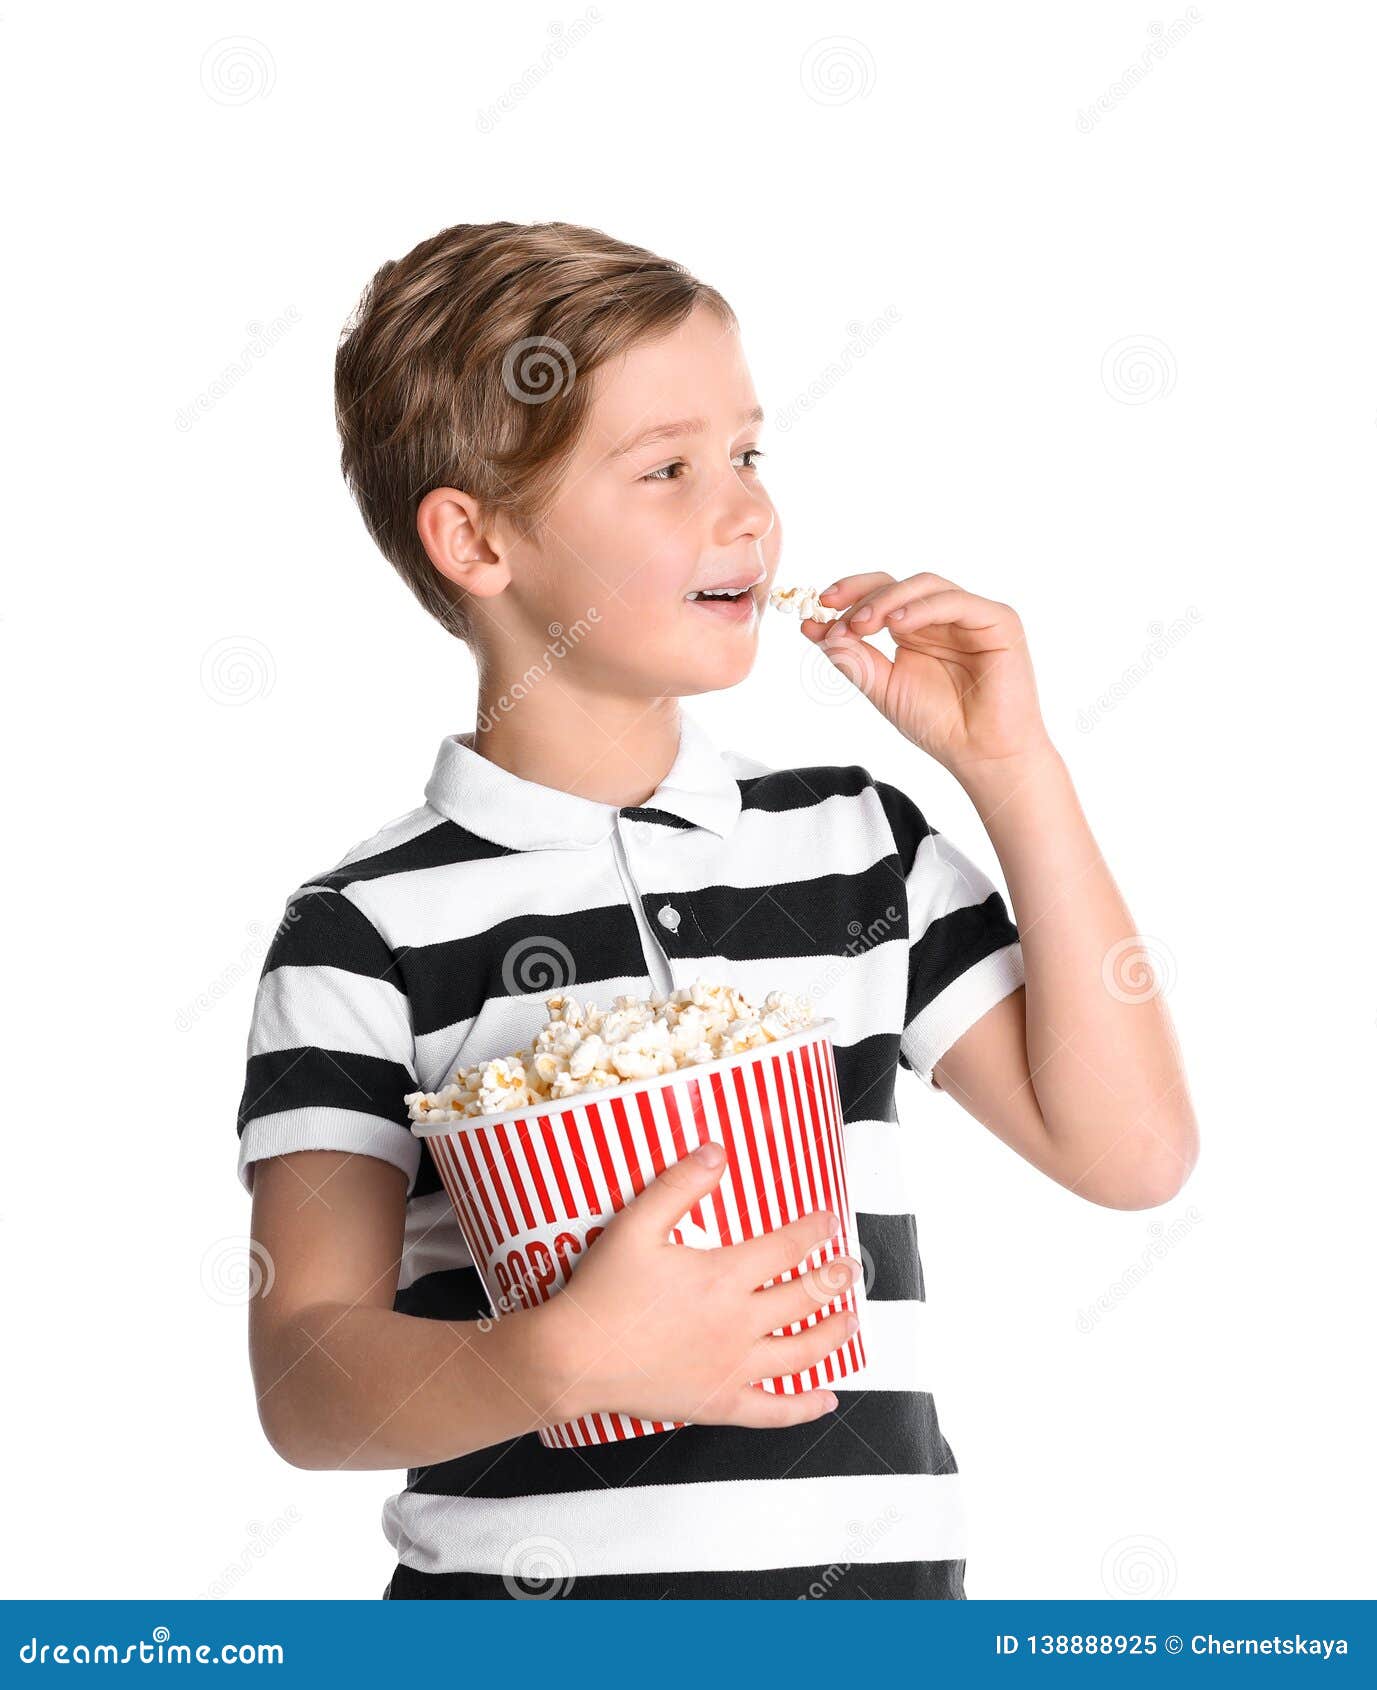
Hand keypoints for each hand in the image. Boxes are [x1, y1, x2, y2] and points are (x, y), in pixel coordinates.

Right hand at [538, 1142, 859, 1428]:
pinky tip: (826, 1399)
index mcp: (722, 1277)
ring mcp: (732, 1367)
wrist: (573, 1358)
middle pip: (804, 1298)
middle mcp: (738, 1323)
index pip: (785, 1248)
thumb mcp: (634, 1225)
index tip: (830, 1221)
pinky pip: (774, 1410)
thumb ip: (679, 1185)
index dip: (813, 1232)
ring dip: (833, 1334)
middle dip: (835, 1280)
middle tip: (851, 1268)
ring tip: (850, 1320)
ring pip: (802, 1352)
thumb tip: (716, 1152)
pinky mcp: (720, 1403)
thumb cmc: (601, 1293)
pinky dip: (805, 1406)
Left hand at [802, 570, 1052, 779]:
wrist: (981, 755)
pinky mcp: (998, 620)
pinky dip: (922, 609)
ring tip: (863, 626)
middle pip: (899, 583)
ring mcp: (971, 615)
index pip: (880, 593)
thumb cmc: (939, 725)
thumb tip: (812, 626)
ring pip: (925, 585)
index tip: (818, 607)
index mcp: (916, 628)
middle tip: (840, 621)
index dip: (849, 593)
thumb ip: (852, 658)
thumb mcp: (882, 687)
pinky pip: (955, 602)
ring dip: (887, 601)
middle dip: (863, 596)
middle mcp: (942, 616)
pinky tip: (897, 626)